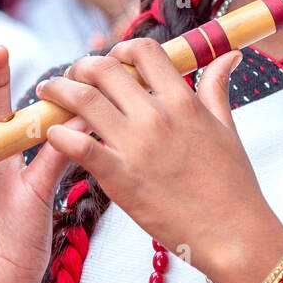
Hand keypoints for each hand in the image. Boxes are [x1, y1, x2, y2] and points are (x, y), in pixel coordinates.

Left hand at [39, 38, 282, 282]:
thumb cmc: (233, 184)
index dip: (122, 48)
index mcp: (183, 101)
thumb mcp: (227, 128)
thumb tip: (229, 55)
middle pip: (105, 69)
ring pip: (83, 99)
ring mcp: (136, 146)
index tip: (112, 59)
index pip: (144, 51)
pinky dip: (59, 134)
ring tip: (49, 93)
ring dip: (59, 89)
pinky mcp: (119, 178)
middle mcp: (157, 116)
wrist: (233, 233)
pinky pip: (77, 146)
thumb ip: (217, 88)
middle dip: (81, 66)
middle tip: (72, 75)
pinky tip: (53, 133)